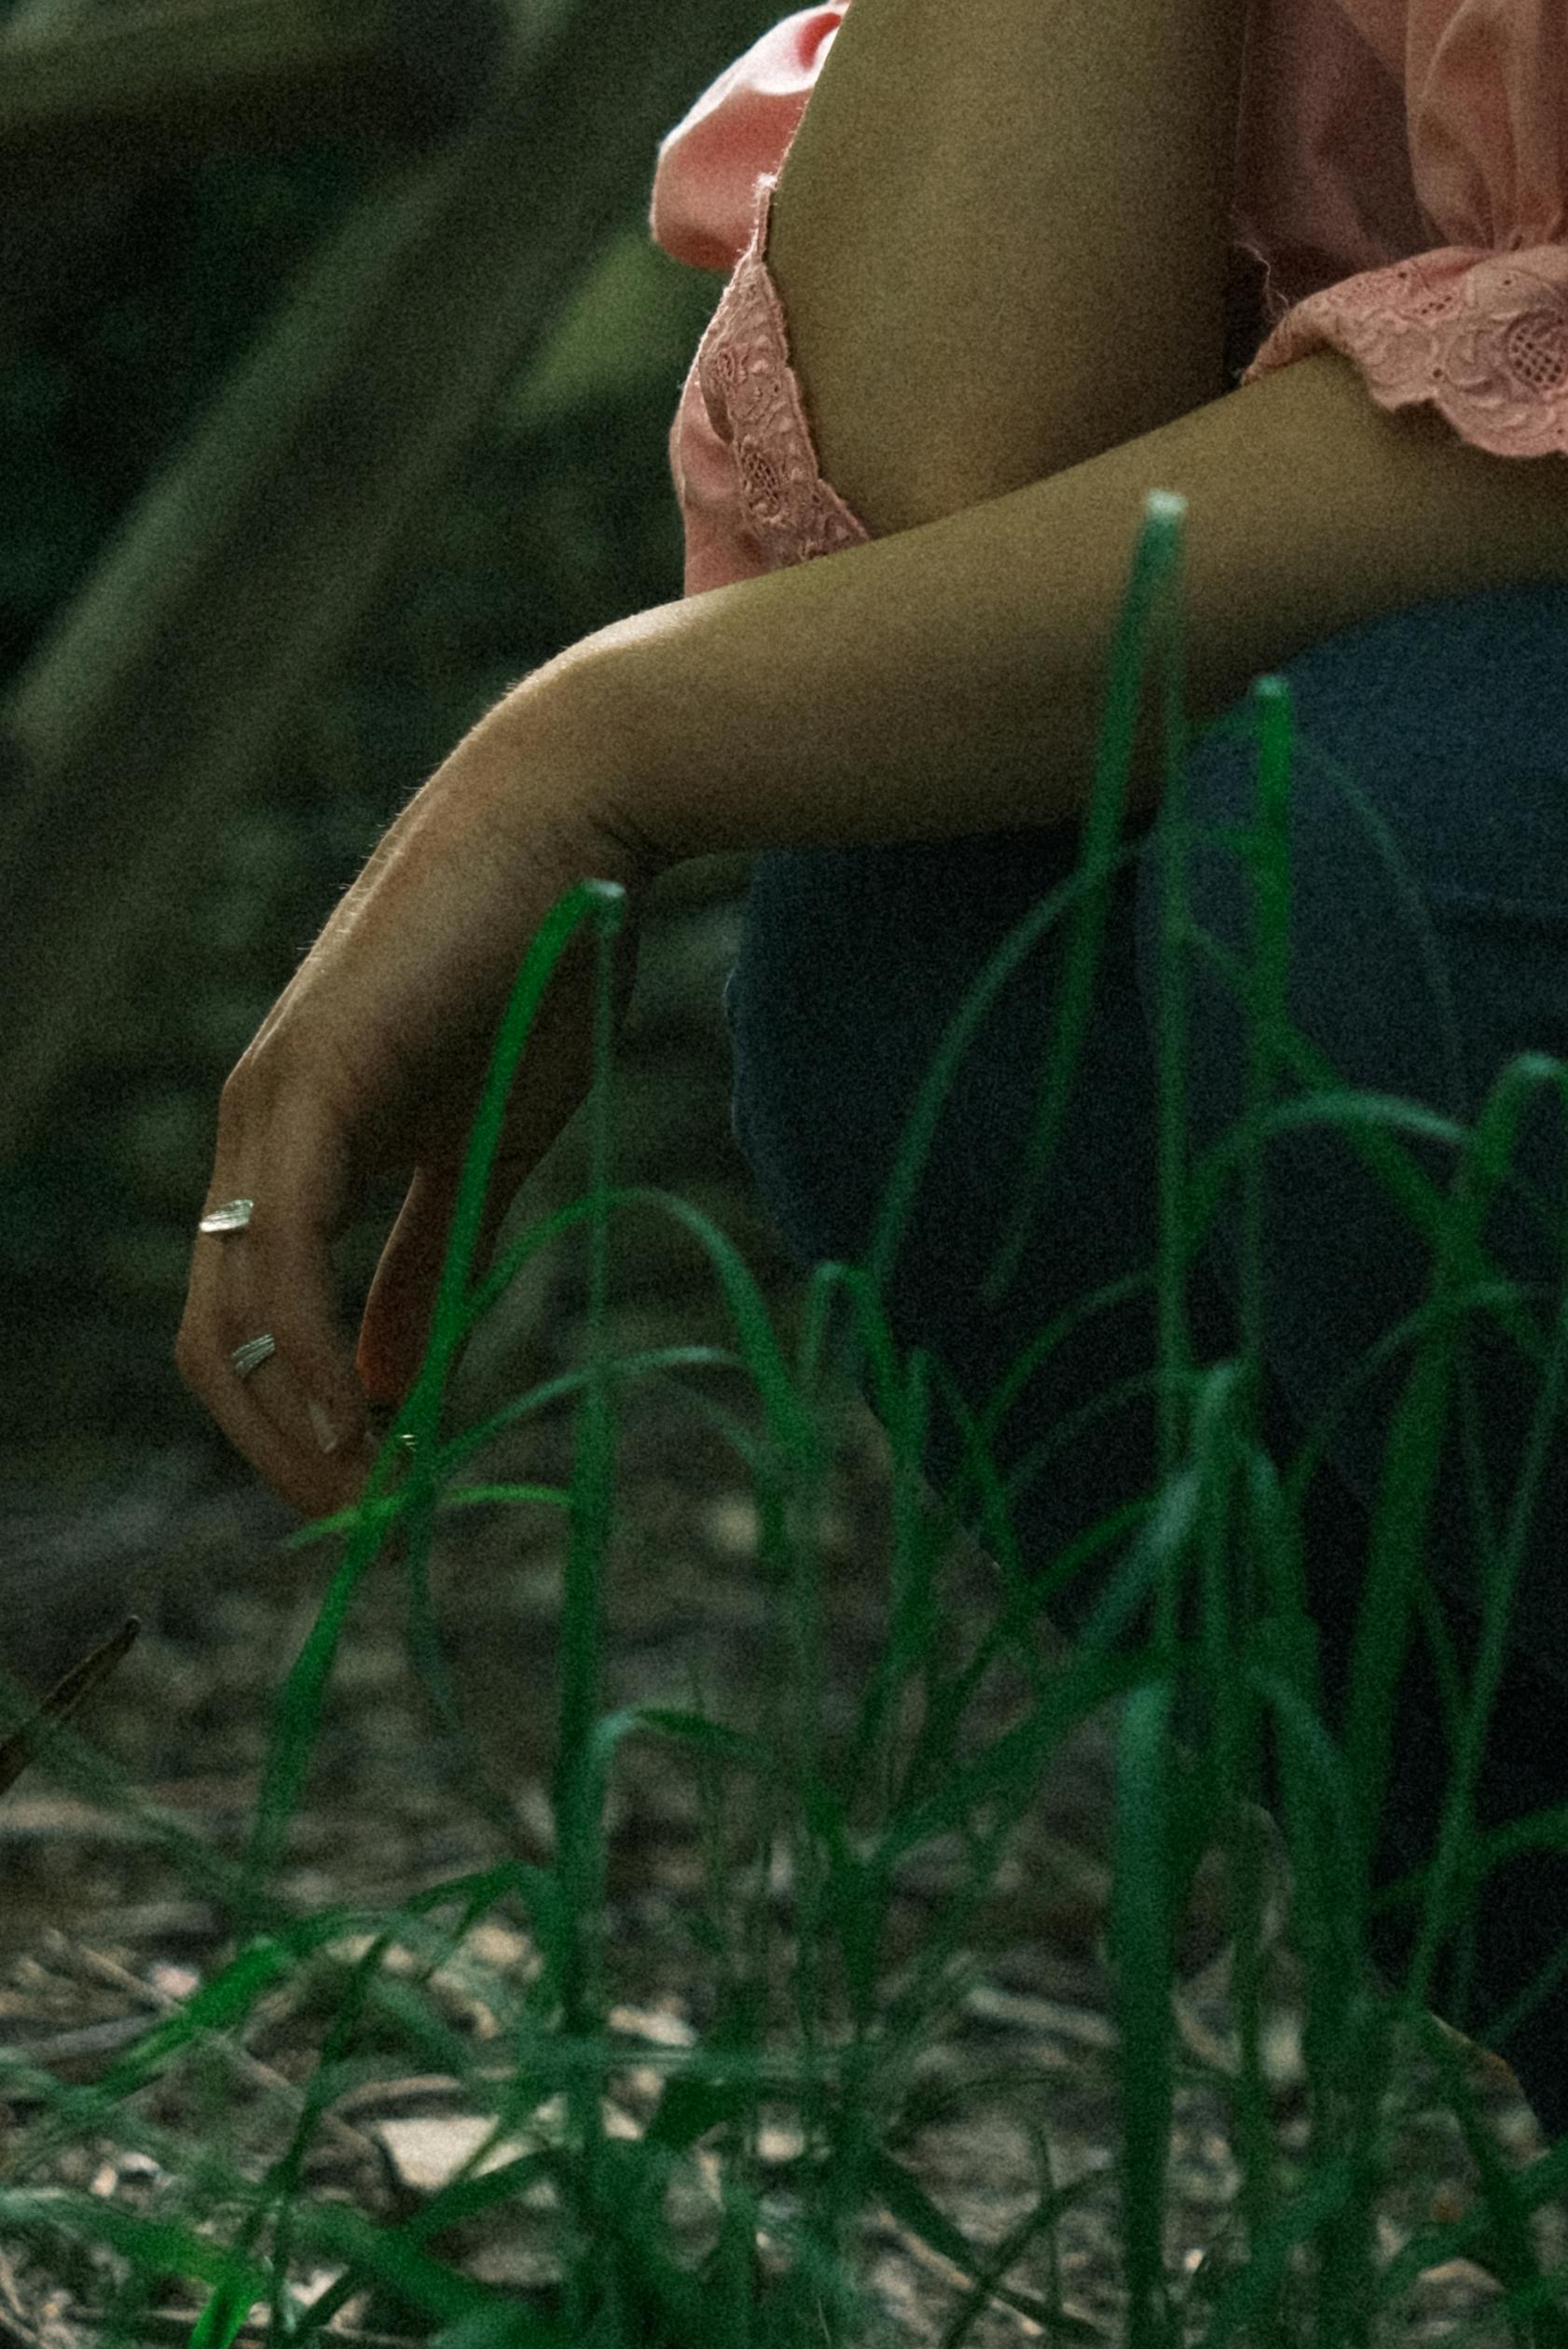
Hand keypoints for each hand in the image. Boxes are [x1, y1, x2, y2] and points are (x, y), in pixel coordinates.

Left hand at [177, 684, 667, 1522]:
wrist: (574, 826)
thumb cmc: (543, 963)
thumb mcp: (488, 1147)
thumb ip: (433, 1258)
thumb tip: (391, 1382)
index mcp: (298, 1145)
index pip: (246, 1317)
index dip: (290, 1418)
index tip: (371, 1491)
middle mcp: (255, 1130)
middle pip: (212, 1335)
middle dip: (276, 1446)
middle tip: (360, 1521)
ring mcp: (267, 1103)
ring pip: (227, 1306)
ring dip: (285, 1421)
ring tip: (361, 1491)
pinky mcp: (303, 1080)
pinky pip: (275, 1245)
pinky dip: (303, 1344)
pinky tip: (357, 1410)